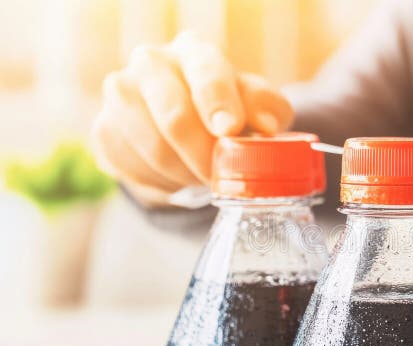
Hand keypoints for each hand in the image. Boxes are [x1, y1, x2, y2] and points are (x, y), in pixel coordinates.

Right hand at [90, 32, 293, 206]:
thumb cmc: (230, 108)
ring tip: (202, 178)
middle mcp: (151, 63)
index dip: (218, 104)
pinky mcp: (104, 129)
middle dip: (203, 155)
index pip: (206, 74)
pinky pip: (134, 168)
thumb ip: (266, 108)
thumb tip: (265, 126)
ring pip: (153, 148)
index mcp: (194, 51)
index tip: (229, 130)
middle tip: (220, 178)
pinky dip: (162, 183)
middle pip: (174, 116)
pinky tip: (177, 177)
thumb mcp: (258, 104)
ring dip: (185, 174)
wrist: (187, 122)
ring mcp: (121, 94)